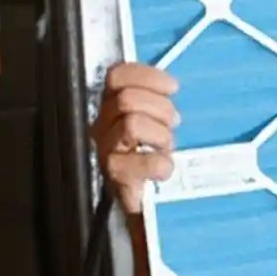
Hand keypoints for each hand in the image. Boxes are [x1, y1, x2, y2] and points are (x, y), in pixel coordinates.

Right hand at [89, 62, 180, 214]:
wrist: (149, 199)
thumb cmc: (157, 153)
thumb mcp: (160, 119)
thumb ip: (159, 99)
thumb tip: (173, 84)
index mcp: (113, 105)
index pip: (117, 76)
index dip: (147, 77)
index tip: (173, 87)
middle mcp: (103, 125)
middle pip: (127, 98)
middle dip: (160, 108)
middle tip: (172, 124)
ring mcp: (106, 151)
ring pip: (132, 123)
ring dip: (160, 135)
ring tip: (166, 147)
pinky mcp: (116, 176)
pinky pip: (143, 162)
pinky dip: (161, 164)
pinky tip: (164, 168)